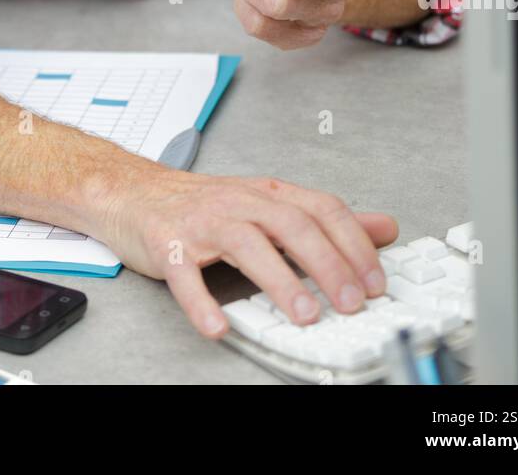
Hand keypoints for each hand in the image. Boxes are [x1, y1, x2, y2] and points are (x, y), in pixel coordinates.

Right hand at [95, 158, 396, 338]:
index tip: (375, 281)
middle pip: (290, 224)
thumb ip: (325, 218)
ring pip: (246, 244)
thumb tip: (384, 227)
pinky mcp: (168, 244)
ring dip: (278, 280)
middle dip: (327, 263)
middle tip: (350, 301)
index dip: (353, 243)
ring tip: (303, 314)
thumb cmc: (202, 203)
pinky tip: (218, 325)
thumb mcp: (268, 203)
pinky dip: (201, 302)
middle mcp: (239, 202)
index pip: (321, 208)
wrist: (133, 191)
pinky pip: (186, 274)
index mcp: (268, 194)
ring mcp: (202, 222)